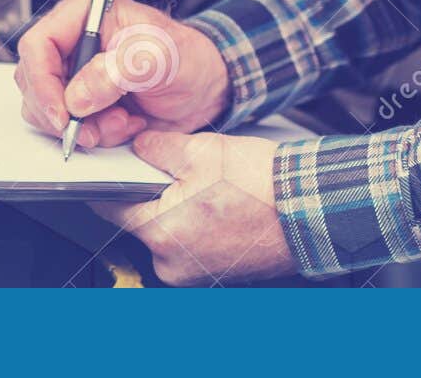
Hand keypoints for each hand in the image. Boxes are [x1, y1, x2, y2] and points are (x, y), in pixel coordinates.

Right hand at [15, 0, 229, 149]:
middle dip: (64, 113)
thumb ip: (118, 70)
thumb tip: (78, 96)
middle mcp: (73, 39)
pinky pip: (66, 125)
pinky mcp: (81, 98)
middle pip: (33, 81)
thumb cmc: (187, 57)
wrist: (204, 86)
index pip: (37, 45)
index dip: (42, 83)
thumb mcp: (160, 57)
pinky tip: (123, 123)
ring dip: (83, 126)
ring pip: (46, 108)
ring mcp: (74, 71)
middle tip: (94, 127)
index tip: (63, 113)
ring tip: (121, 120)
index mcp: (85, 11)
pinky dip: (93, 133)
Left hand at [94, 131, 294, 285]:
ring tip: (210, 190)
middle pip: (142, 220)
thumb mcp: (202, 151)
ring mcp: (193, 272)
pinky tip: (221, 206)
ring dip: (179, 209)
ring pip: (168, 232)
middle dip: (156, 193)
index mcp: (162, 232)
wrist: (309, 209)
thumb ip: (157, 148)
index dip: (115, 179)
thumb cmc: (264, 187)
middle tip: (183, 173)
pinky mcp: (212, 273)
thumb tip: (138, 147)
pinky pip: (191, 243)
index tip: (119, 166)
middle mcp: (172, 263)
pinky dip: (199, 224)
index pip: (111, 206)